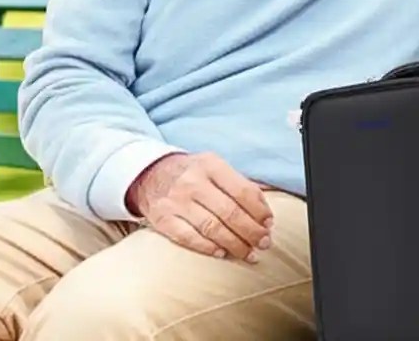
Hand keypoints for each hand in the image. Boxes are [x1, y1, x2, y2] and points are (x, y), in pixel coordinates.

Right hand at [126, 152, 273, 261]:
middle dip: (251, 232)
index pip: (243, 191)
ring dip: (235, 244)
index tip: (269, 224)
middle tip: (264, 244)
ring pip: (212, 228)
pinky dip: (208, 248)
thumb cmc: (192, 173)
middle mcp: (192, 181)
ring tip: (249, 254)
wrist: (149, 174)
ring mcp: (176, 201)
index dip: (260, 211)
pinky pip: (188, 238)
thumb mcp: (215, 167)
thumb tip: (266, 214)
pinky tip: (222, 253)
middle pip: (230, 213)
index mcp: (210, 165)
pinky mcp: (162, 219)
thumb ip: (240, 185)